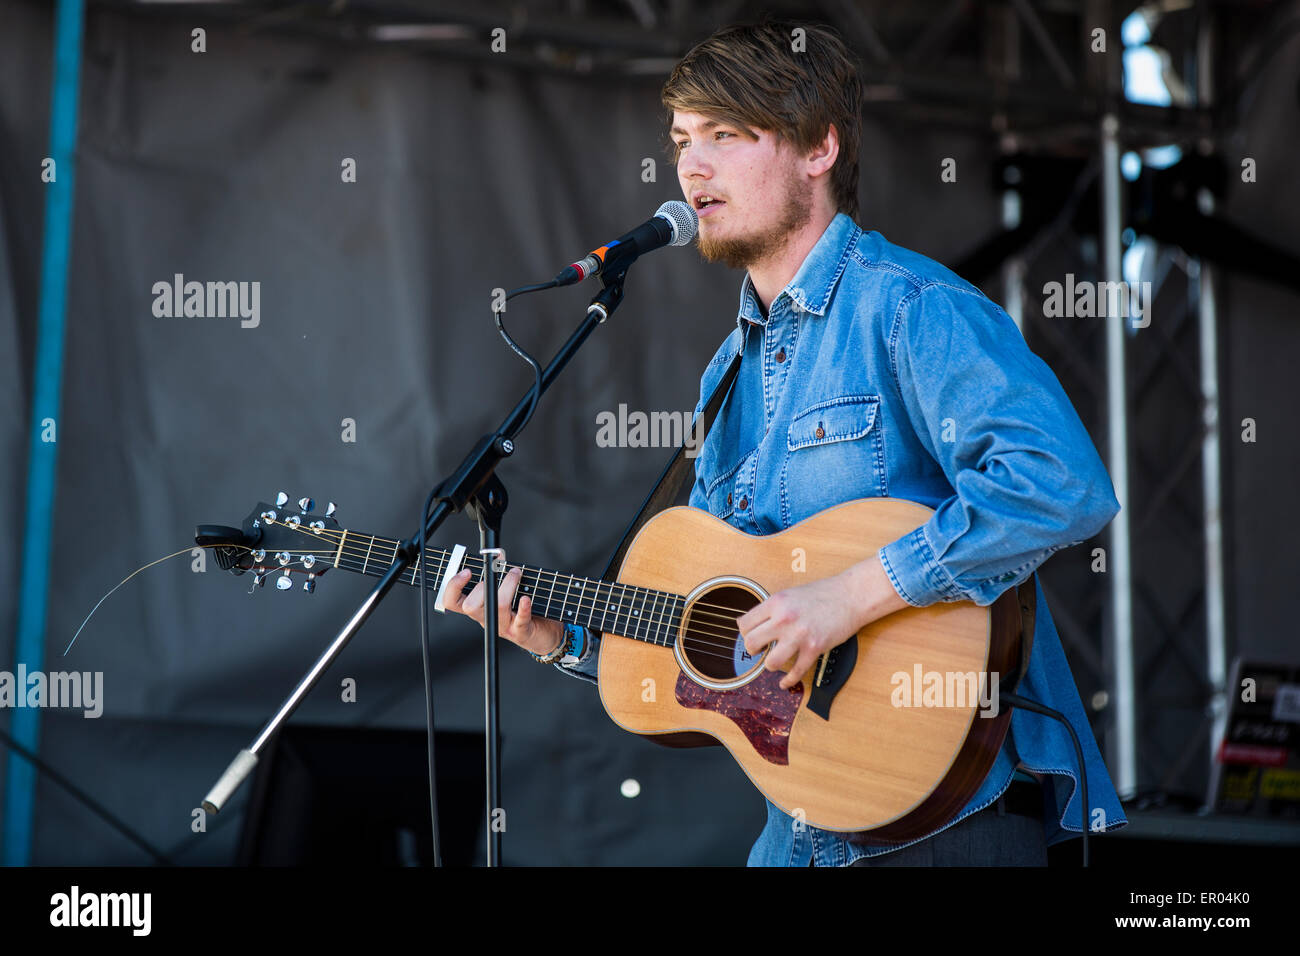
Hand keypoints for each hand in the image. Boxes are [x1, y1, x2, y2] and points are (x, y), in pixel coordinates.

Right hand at [443, 566, 564, 657]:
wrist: (539, 633)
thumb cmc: (518, 608)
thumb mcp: (501, 592)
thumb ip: (495, 576)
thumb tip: (497, 554)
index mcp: (477, 609)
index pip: (452, 601)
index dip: (453, 587)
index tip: (466, 572)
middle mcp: (486, 619)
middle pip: (470, 607)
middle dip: (480, 587)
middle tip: (492, 577)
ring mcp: (503, 627)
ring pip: (498, 607)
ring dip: (508, 585)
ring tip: (516, 574)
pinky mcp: (521, 631)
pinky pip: (520, 620)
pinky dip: (523, 608)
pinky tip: (526, 598)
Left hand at [736, 556, 907, 689]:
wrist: (850, 596)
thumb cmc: (822, 593)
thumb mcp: (789, 594)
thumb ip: (771, 609)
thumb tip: (750, 623)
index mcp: (776, 602)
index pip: (745, 624)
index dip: (745, 633)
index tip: (750, 636)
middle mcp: (784, 618)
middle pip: (751, 643)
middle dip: (753, 650)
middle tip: (759, 649)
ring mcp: (799, 634)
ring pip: (770, 662)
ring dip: (770, 665)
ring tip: (774, 660)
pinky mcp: (814, 648)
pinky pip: (796, 672)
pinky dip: (788, 681)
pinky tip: (785, 682)